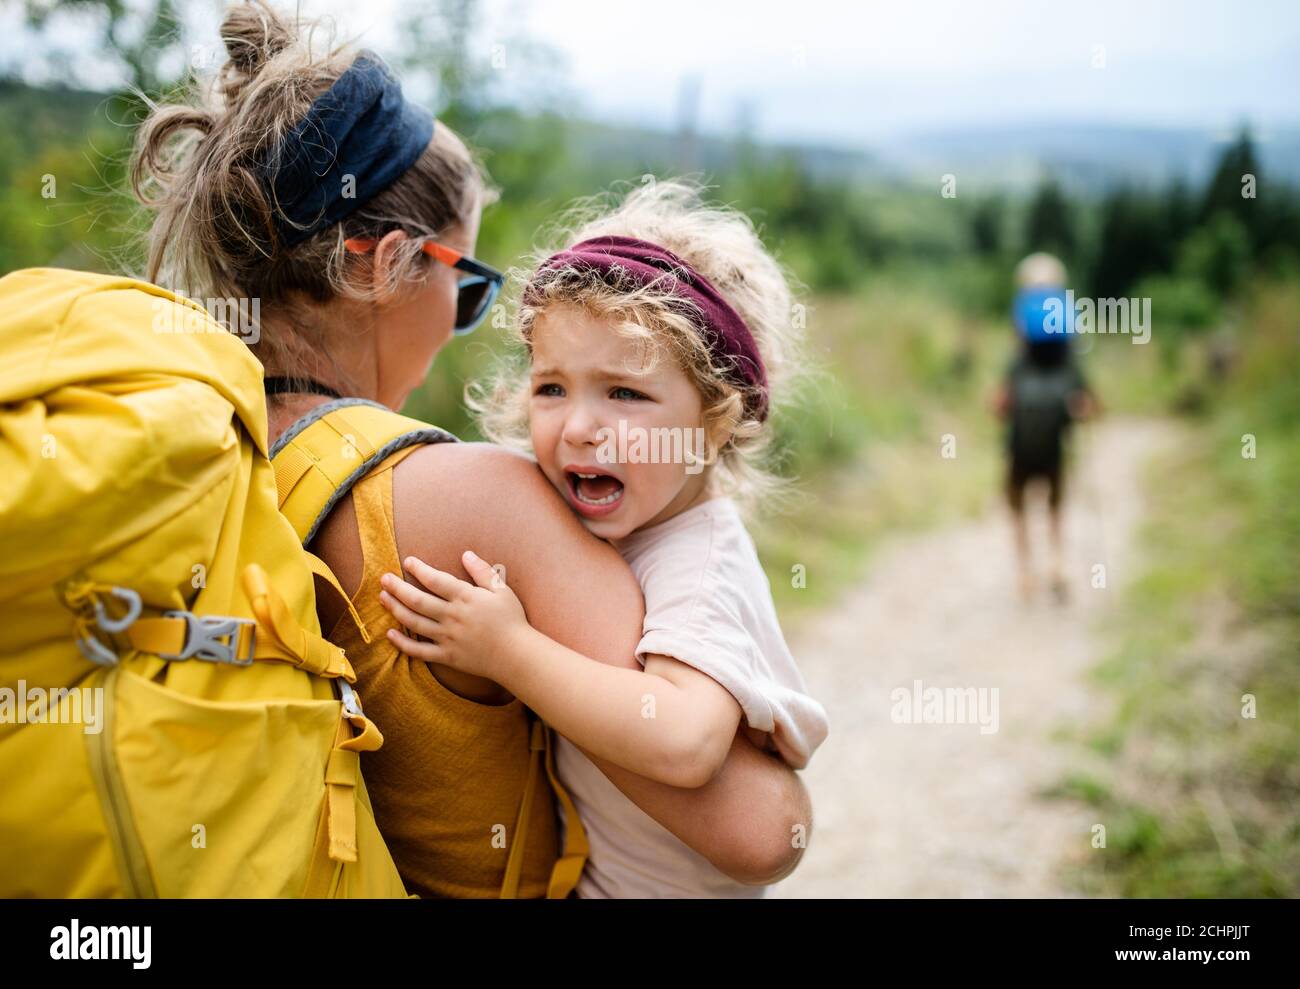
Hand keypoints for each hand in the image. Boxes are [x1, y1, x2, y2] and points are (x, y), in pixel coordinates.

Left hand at [379, 550, 529, 680]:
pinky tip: (391, 633)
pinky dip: (402, 643)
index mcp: (465, 598)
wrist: (516, 655)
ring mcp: (447, 637)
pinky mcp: (446, 656)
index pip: (436, 580)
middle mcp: (452, 616)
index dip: (419, 569)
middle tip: (384, 578)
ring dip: (395, 609)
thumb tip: (466, 554)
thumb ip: (482, 571)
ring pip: (414, 622)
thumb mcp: (501, 590)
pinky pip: (419, 650)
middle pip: (417, 600)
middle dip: (397, 587)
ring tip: (383, 598)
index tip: (407, 562)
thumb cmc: (512, 620)